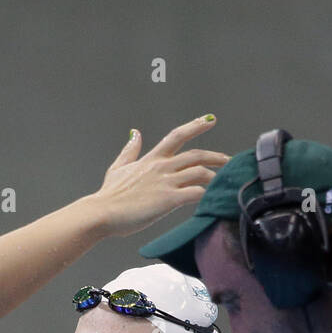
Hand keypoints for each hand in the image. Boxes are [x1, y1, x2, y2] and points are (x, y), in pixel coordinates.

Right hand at [92, 115, 227, 236]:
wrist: (102, 212)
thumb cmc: (109, 196)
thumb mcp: (118, 167)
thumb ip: (130, 150)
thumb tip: (135, 133)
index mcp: (152, 159)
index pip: (177, 136)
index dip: (195, 126)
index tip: (210, 120)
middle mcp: (162, 167)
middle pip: (196, 155)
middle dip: (216, 156)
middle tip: (229, 161)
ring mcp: (166, 183)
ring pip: (200, 173)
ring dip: (215, 178)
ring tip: (224, 185)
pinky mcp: (168, 200)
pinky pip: (196, 193)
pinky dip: (207, 195)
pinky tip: (213, 200)